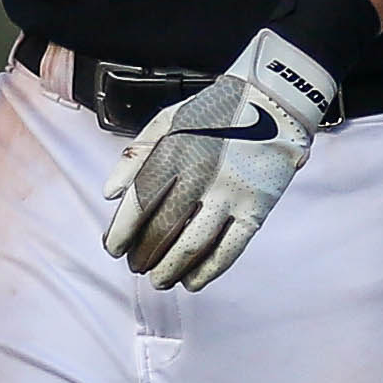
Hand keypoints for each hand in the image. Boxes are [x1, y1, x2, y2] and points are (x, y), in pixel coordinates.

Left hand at [97, 31, 339, 289]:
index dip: (122, 231)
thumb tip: (110, 193)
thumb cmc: (215, 111)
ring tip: (159, 279)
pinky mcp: (256, 208)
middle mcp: (200, 176)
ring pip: (193, 245)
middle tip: (136, 265)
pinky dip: (208, 271)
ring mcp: (230, 195)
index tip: (114, 248)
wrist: (273, 101)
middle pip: (162, 229)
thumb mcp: (169, 120)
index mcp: (174, 152)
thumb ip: (136, 155)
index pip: (139, 202)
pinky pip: (229, 249)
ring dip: (170, 269)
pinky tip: (192, 281)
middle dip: (143, 255)